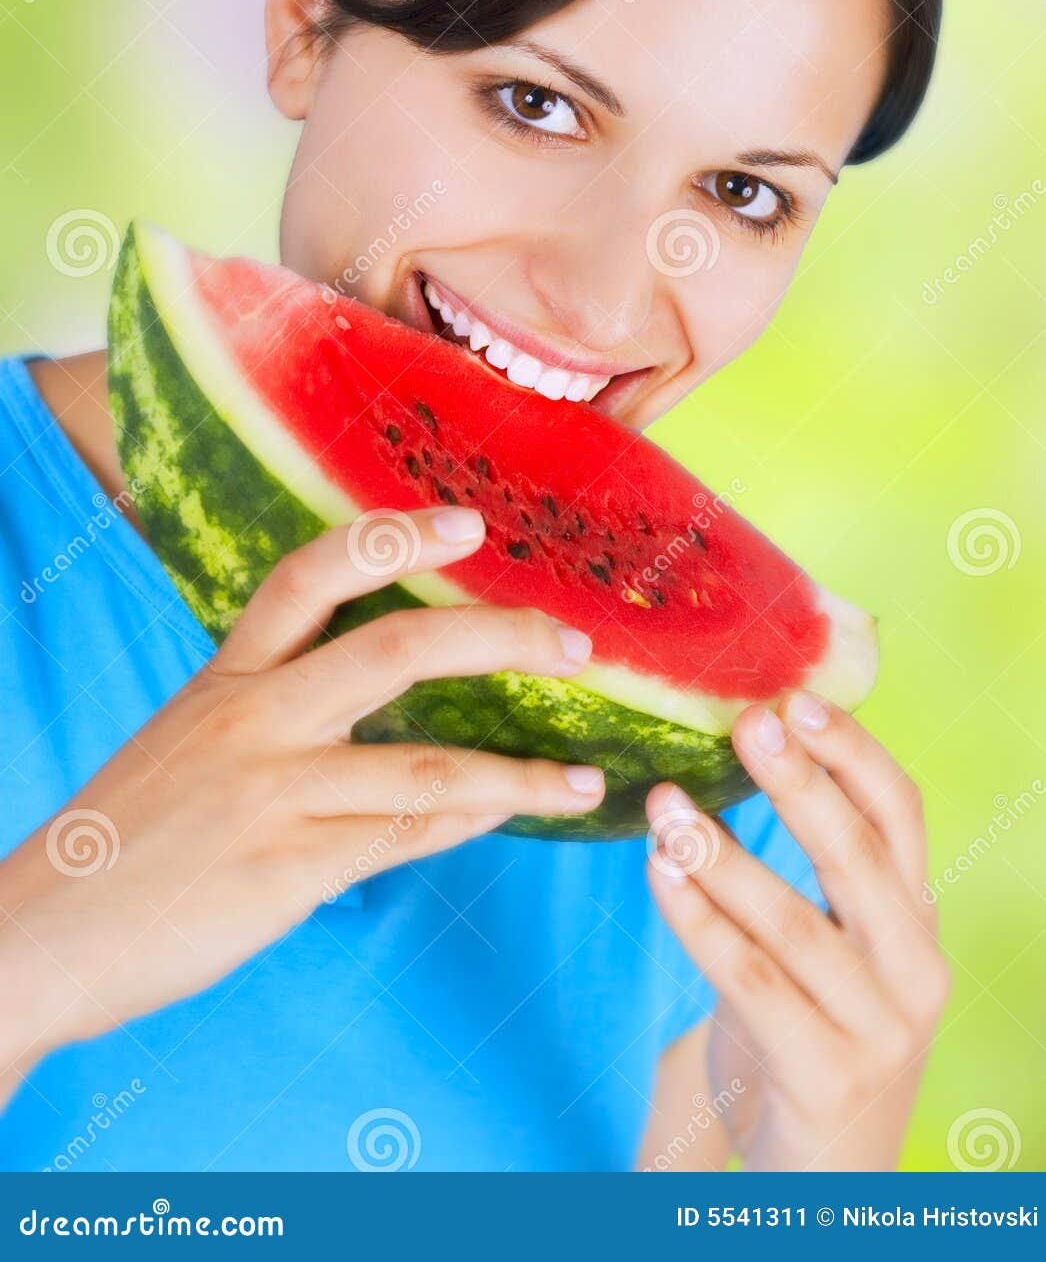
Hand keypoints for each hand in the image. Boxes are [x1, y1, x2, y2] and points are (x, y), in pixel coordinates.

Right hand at [0, 506, 603, 1085]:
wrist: (42, 931)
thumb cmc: (130, 834)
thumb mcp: (191, 741)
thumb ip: (272, 708)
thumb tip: (375, 707)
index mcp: (227, 676)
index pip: (310, 575)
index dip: (392, 538)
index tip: (469, 523)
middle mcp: (253, 720)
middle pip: (394, 649)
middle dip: (499, 637)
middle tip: (573, 644)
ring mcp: (271, 795)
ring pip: (426, 766)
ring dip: (520, 773)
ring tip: (584, 780)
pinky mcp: (284, 870)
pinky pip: (403, 840)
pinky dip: (469, 825)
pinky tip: (510, 816)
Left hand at [646, 692, 950, 1170]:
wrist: (824, 1172)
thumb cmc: (814, 1028)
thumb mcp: (833, 944)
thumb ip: (810, 869)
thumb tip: (737, 751)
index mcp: (916, 918)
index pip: (901, 814)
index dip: (853, 752)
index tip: (797, 695)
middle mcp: (913, 968)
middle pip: (856, 855)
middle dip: (797, 781)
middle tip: (744, 721)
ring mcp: (877, 1027)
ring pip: (793, 923)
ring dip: (722, 854)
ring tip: (665, 804)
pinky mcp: (824, 1074)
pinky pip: (751, 984)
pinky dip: (700, 923)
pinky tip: (657, 875)